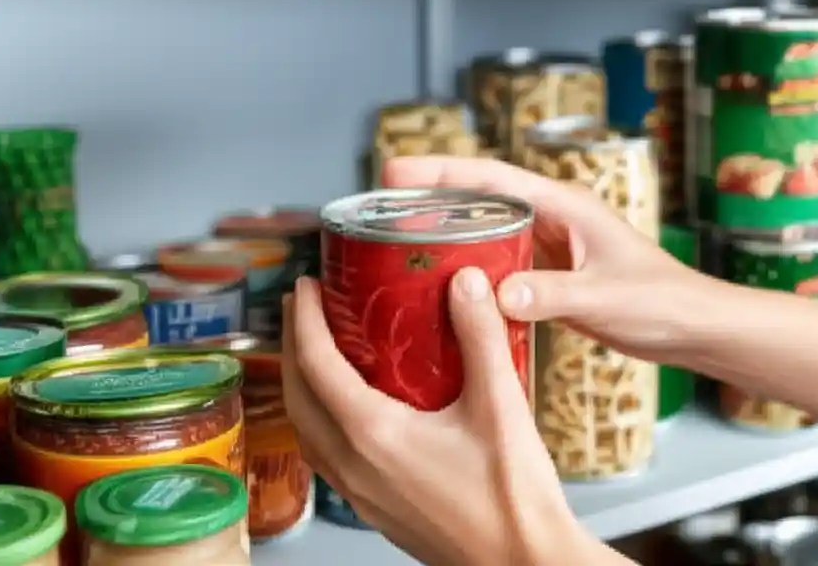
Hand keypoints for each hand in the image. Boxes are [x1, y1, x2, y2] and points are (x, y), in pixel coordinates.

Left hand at [282, 274, 610, 565]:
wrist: (524, 562)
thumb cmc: (513, 497)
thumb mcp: (501, 405)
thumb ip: (481, 337)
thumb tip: (466, 280)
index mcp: (374, 435)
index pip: (317, 365)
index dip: (306, 320)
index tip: (306, 285)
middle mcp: (355, 466)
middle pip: (298, 397)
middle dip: (293, 346)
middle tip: (303, 307)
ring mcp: (361, 493)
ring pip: (306, 431)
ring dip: (302, 386)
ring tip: (317, 352)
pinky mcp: (376, 509)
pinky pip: (327, 457)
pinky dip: (321, 421)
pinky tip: (349, 412)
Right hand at [383, 156, 714, 360]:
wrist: (692, 328)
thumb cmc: (662, 302)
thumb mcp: (603, 296)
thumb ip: (551, 295)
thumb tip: (495, 296)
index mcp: (566, 205)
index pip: (492, 176)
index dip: (441, 172)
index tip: (394, 173)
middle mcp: (554, 218)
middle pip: (480, 196)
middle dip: (430, 197)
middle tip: (376, 206)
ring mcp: (552, 246)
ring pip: (487, 228)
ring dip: (446, 231)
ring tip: (394, 240)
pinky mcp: (552, 275)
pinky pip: (500, 261)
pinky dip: (469, 266)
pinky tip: (442, 285)